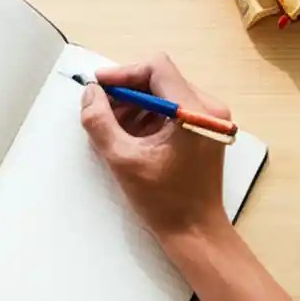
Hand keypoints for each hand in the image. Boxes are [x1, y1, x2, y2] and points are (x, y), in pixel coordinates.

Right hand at [79, 53, 230, 242]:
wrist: (196, 233)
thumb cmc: (163, 200)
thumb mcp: (122, 160)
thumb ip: (100, 122)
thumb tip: (90, 93)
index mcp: (194, 111)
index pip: (157, 67)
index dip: (123, 73)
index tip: (99, 87)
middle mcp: (208, 108)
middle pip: (160, 79)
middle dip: (126, 92)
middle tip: (100, 110)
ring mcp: (209, 119)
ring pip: (163, 93)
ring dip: (135, 106)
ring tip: (112, 128)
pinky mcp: (205, 130)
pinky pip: (171, 109)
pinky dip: (148, 117)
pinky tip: (130, 137)